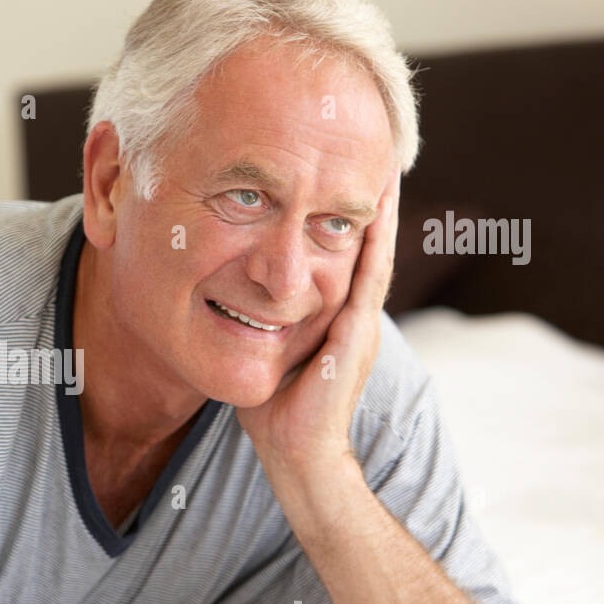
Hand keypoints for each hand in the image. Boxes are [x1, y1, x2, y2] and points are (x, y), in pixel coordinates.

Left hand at [235, 171, 400, 474]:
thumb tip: (222, 291)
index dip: (338, 214)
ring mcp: (360, 321)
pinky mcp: (358, 331)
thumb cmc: (273, 412)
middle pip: (363, 244)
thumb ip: (253, 320)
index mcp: (332, 316)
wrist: (296, 454)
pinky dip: (378, 236)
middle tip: (367, 149)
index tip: (331, 172)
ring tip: (382, 159)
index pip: (339, 254)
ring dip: (379, 206)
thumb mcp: (262, 351)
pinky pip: (371, 272)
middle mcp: (352, 313)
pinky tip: (378, 202)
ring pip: (374, 249)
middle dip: (364, 199)